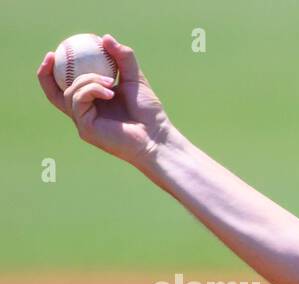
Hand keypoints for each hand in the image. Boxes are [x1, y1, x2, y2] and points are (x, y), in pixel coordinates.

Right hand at [37, 35, 173, 165]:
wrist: (157, 137)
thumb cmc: (149, 112)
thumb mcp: (135, 78)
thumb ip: (122, 58)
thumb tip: (105, 37)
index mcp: (92, 103)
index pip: (65, 86)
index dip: (54, 70)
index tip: (56, 51)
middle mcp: (84, 114)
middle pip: (53, 93)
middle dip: (46, 73)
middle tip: (52, 54)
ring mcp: (83, 123)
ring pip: (69, 93)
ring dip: (88, 79)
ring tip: (110, 81)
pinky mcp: (86, 129)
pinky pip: (78, 101)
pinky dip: (92, 90)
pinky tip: (110, 92)